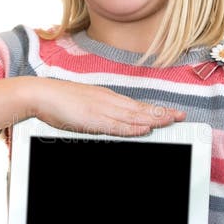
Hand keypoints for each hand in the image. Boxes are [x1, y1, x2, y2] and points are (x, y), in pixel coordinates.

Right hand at [30, 79, 185, 136]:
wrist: (42, 94)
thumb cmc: (60, 100)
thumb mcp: (86, 104)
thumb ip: (102, 112)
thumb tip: (115, 120)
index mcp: (108, 97)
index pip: (137, 105)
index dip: (156, 109)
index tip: (172, 112)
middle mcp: (109, 101)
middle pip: (140, 109)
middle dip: (162, 113)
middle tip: (181, 115)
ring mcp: (102, 109)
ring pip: (133, 116)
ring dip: (153, 119)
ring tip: (171, 121)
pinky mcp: (93, 119)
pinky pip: (116, 125)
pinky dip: (132, 128)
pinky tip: (144, 129)